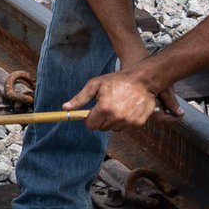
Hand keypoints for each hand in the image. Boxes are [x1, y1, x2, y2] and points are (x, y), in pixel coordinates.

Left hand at [66, 69, 183, 131]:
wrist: (143, 80)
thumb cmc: (117, 80)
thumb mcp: (95, 85)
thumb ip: (80, 98)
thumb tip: (65, 108)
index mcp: (104, 108)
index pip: (91, 125)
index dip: (90, 119)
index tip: (93, 113)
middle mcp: (116, 117)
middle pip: (101, 128)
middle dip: (101, 119)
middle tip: (106, 107)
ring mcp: (128, 121)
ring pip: (114, 129)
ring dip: (113, 121)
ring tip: (117, 107)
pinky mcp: (138, 123)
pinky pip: (125, 128)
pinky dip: (124, 121)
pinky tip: (126, 109)